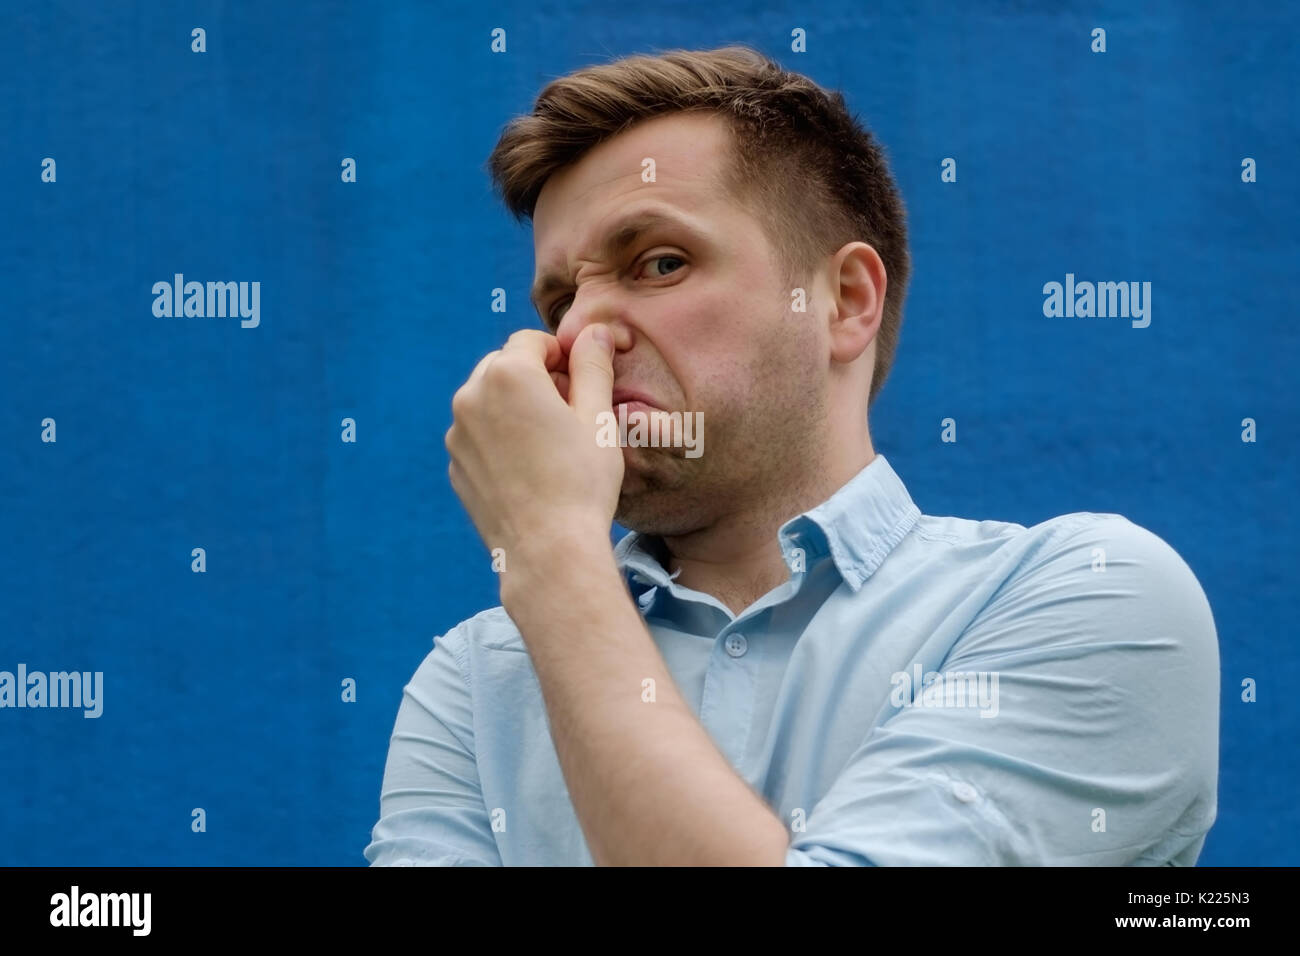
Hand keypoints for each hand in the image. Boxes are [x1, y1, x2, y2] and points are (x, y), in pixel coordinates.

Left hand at [444, 324, 622, 562]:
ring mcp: (457, 434)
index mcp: (508, 374)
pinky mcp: (455, 466)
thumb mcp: (598, 418)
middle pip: (505, 367)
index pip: (532, 342)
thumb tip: (596, 332)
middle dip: (535, 380)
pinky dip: (500, 441)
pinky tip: (530, 470)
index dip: (561, 357)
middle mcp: (471, 396)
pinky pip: (479, 437)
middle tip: (569, 415)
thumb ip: (593, 366)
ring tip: (550, 447)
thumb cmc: (581, 482)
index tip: (581, 383)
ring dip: (515, 409)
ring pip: (489, 402)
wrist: (548, 550)